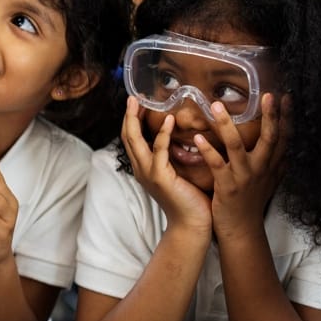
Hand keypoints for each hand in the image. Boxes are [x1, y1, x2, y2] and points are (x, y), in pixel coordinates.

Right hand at [120, 97, 210, 231]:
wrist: (193, 224)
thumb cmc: (190, 200)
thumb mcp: (179, 174)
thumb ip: (176, 157)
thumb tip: (186, 137)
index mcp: (145, 168)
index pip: (132, 139)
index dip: (131, 120)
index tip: (135, 103)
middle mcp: (141, 169)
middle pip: (127, 137)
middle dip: (128, 116)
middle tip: (132, 97)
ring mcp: (148, 173)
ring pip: (135, 141)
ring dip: (136, 119)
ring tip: (141, 102)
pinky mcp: (160, 177)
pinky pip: (159, 150)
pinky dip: (162, 134)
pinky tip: (169, 120)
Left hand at [197, 94, 287, 240]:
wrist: (241, 229)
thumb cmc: (251, 203)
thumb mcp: (269, 182)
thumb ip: (276, 164)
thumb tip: (285, 149)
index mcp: (271, 166)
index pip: (283, 137)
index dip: (285, 117)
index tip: (285, 97)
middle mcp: (261, 169)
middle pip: (269, 138)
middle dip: (270, 116)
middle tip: (268, 96)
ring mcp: (244, 177)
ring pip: (237, 146)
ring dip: (226, 124)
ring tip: (216, 105)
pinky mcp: (227, 186)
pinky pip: (217, 165)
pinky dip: (208, 150)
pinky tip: (198, 138)